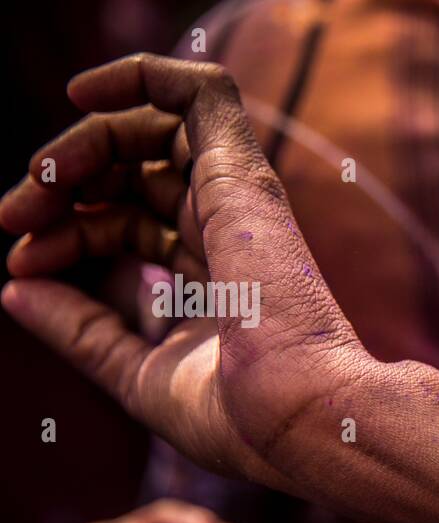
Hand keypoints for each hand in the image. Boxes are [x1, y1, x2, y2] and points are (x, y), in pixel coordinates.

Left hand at [0, 54, 371, 484]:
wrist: (297, 416)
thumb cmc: (241, 418)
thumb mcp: (136, 374)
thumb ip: (80, 330)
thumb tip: (14, 287)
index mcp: (217, 280)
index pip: (128, 226)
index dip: (69, 233)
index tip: (25, 262)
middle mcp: (229, 233)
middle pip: (136, 175)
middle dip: (63, 185)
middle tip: (14, 217)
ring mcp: (238, 201)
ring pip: (155, 128)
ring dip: (82, 141)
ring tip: (39, 180)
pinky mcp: (242, 174)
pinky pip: (201, 93)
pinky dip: (142, 75)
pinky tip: (81, 93)